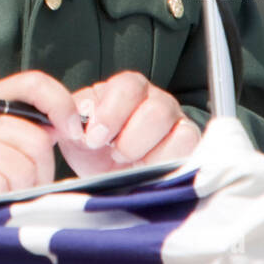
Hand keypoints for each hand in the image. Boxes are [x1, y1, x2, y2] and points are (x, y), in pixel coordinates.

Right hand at [0, 70, 85, 221]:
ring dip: (20, 190)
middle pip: (36, 140)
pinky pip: (0, 187)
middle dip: (40, 171)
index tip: (75, 131)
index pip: (34, 83)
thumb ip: (8, 126)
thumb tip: (59, 133)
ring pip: (23, 167)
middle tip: (23, 186)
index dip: (62, 104)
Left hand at [56, 71, 200, 177]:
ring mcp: (177, 122)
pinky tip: (149, 172)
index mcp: (126, 89)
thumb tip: (75, 117)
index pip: (128, 87)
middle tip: (114, 155)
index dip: (112, 113)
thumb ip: (72, 119)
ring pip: (178, 129)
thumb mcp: (76, 132)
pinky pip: (191, 150)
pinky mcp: (190, 147)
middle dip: (131, 138)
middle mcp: (156, 100)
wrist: (110, 177)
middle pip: (157, 108)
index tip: (95, 138)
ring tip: (132, 165)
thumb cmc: (95, 150)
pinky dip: (168, 164)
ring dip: (150, 154)